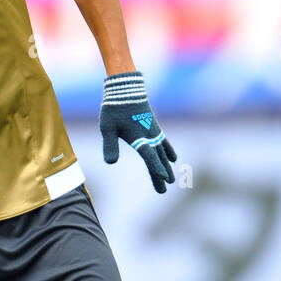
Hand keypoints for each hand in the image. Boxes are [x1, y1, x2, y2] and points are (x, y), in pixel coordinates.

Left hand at [99, 71, 175, 194]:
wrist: (125, 89)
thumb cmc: (113, 109)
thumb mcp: (107, 127)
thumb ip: (109, 145)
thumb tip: (110, 163)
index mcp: (138, 136)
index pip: (149, 156)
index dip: (156, 168)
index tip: (163, 179)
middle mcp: (149, 135)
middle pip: (157, 158)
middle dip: (161, 174)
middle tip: (163, 190)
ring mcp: (153, 131)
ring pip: (162, 152)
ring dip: (166, 166)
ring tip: (170, 180)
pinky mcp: (154, 127)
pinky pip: (164, 142)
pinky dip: (168, 151)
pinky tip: (174, 159)